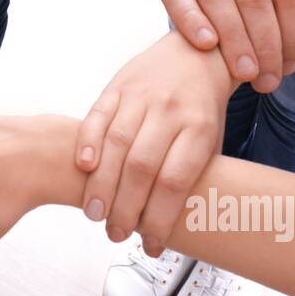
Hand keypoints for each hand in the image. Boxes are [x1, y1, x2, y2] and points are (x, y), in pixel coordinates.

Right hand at [77, 32, 232, 251]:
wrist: (198, 51)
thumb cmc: (202, 108)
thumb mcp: (212, 140)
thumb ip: (193, 177)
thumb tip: (171, 229)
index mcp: (200, 128)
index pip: (175, 181)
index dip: (159, 218)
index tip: (150, 244)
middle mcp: (170, 110)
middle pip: (142, 167)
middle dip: (125, 208)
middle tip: (115, 233)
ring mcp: (142, 95)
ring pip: (116, 144)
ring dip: (101, 185)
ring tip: (94, 214)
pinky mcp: (117, 84)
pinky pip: (97, 115)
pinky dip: (87, 142)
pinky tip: (82, 168)